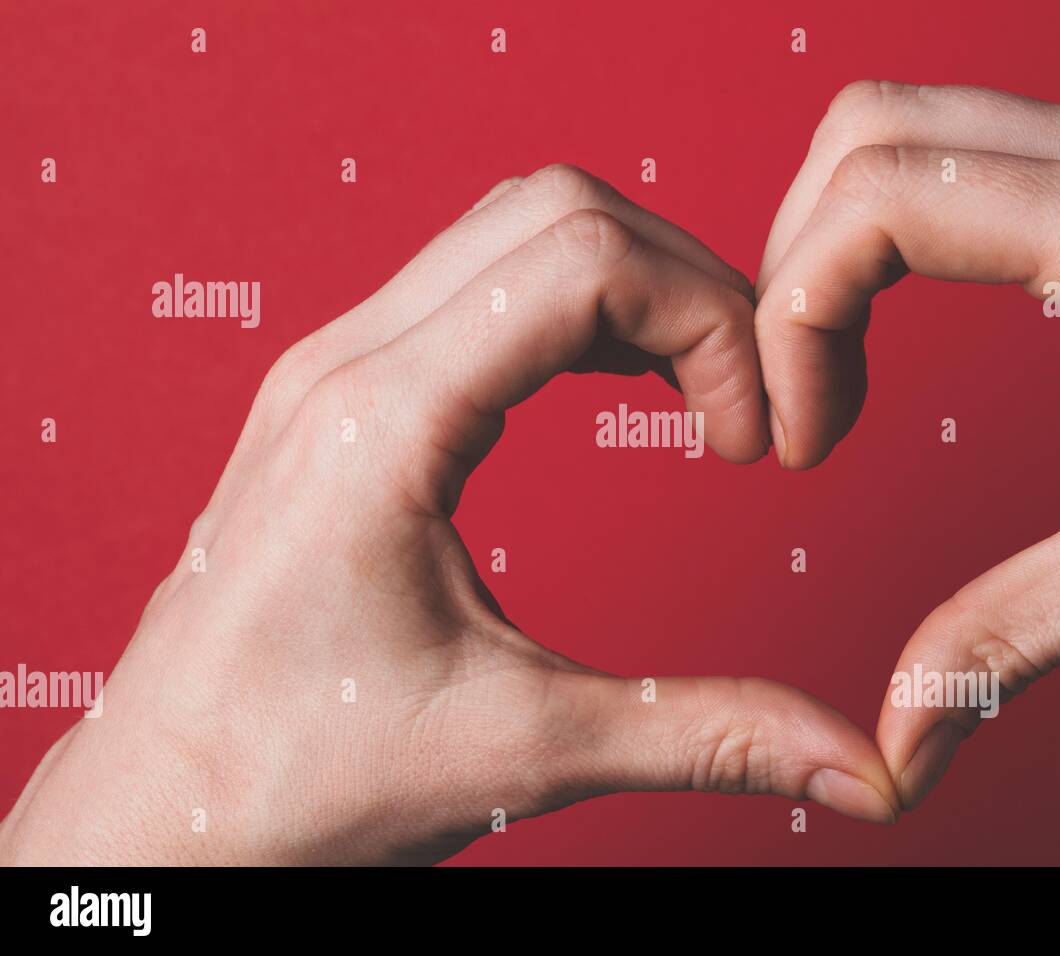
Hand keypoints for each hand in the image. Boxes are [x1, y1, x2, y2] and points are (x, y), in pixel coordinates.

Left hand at [0, 166, 903, 865]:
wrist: (164, 814)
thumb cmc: (300, 781)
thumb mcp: (522, 752)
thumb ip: (705, 736)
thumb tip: (860, 769)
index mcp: (383, 422)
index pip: (585, 258)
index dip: (712, 322)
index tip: (752, 441)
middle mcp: (347, 364)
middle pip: (559, 211)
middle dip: (687, 288)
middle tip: (743, 405)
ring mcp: (334, 370)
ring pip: (514, 231)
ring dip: (632, 289)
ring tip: (696, 394)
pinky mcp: (340, 398)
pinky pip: (475, 287)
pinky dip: (573, 310)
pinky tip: (618, 384)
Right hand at [755, 81, 1059, 808]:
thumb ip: (1012, 637)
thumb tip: (897, 742)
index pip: (884, 197)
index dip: (794, 313)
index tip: (802, 435)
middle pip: (869, 133)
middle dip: (795, 264)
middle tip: (804, 396)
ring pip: (904, 124)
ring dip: (833, 237)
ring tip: (834, 359)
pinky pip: (959, 147)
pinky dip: (888, 224)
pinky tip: (895, 314)